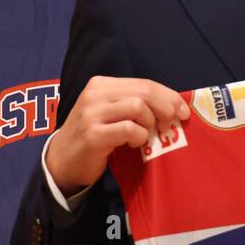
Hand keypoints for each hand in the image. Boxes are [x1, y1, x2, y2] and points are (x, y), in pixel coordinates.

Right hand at [45, 76, 188, 195]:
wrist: (62, 161)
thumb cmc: (95, 135)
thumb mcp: (111, 112)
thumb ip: (134, 104)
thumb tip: (174, 106)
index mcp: (100, 84)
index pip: (144, 83)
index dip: (168, 96)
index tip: (183, 110)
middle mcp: (94, 94)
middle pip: (144, 92)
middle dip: (166, 107)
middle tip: (173, 122)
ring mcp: (91, 114)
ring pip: (137, 107)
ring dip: (149, 123)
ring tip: (145, 135)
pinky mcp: (92, 135)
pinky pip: (129, 129)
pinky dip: (139, 137)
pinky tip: (133, 143)